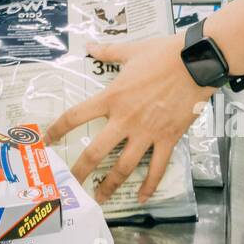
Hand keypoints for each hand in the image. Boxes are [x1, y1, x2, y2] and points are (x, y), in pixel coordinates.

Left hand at [45, 35, 213, 203]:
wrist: (196, 62)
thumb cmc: (163, 54)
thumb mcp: (131, 50)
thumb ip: (108, 51)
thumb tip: (90, 45)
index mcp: (112, 97)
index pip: (76, 116)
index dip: (58, 129)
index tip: (46, 140)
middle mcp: (125, 119)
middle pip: (96, 152)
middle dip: (80, 171)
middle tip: (70, 183)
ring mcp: (147, 132)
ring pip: (124, 167)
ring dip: (110, 185)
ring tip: (100, 198)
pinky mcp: (168, 139)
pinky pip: (157, 167)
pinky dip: (150, 185)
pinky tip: (142, 197)